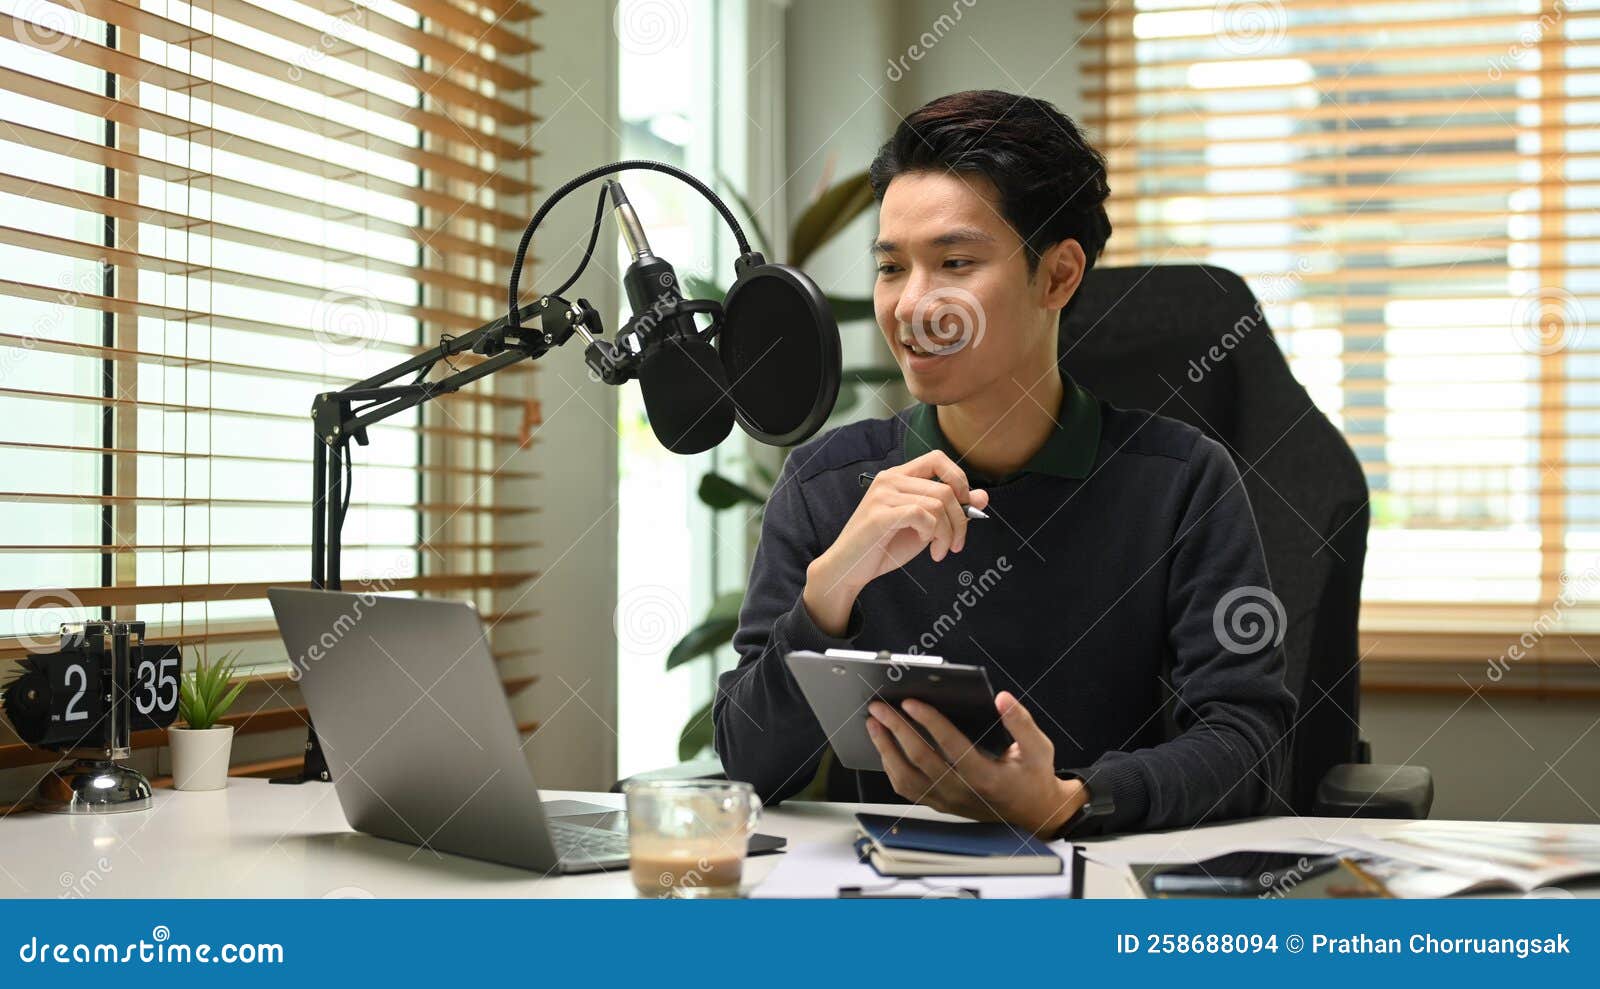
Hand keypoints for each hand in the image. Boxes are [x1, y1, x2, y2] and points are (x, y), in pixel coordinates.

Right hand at [802, 450, 988, 634]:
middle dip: (960, 521)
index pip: (938, 458)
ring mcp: (883, 495)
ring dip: (948, 533)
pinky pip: (922, 516)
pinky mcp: (879, 515)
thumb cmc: (884, 546)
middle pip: (945, 489)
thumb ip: (950, 510)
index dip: (959, 479)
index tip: (964, 506)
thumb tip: (983, 497)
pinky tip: (926, 546)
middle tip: (955, 544)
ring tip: (940, 550)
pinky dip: (932, 534)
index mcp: (898, 476)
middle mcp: (890, 479)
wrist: (849, 568)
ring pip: (938, 504)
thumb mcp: (925, 526)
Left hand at [865, 690, 1086, 838]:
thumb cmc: (1034, 777)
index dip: (929, 722)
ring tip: (874, 724)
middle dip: (896, 729)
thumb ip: (1021, 721)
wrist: (1034, 812)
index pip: (951, 746)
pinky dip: (891, 768)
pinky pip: (908, 789)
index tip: (910, 702)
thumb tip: (1001, 698)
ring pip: (906, 778)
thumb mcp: (1039, 747)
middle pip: (920, 759)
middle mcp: (962, 792)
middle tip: (879, 707)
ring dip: (886, 749)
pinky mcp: (940, 804)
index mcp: (986, 777)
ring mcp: (948, 801)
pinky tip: (884, 747)